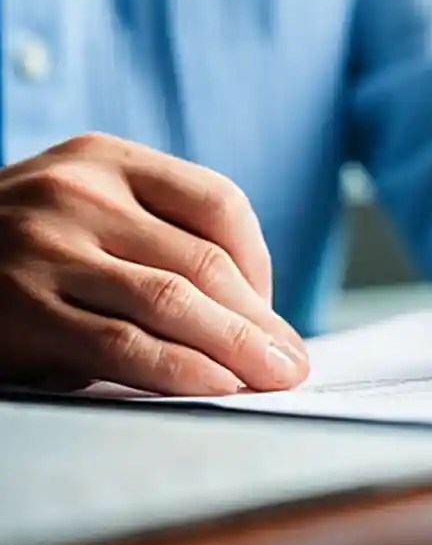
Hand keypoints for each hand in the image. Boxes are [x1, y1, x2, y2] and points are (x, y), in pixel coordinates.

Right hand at [0, 133, 308, 394]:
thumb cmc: (18, 247)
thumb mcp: (83, 210)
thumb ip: (154, 238)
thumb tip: (256, 319)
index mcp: (104, 158)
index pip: (219, 203)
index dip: (262, 264)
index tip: (270, 312)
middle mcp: (76, 193)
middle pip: (204, 261)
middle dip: (260, 322)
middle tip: (292, 362)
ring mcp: (44, 248)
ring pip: (172, 302)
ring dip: (236, 349)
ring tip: (273, 379)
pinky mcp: (21, 309)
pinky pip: (123, 345)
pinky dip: (180, 370)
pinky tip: (217, 386)